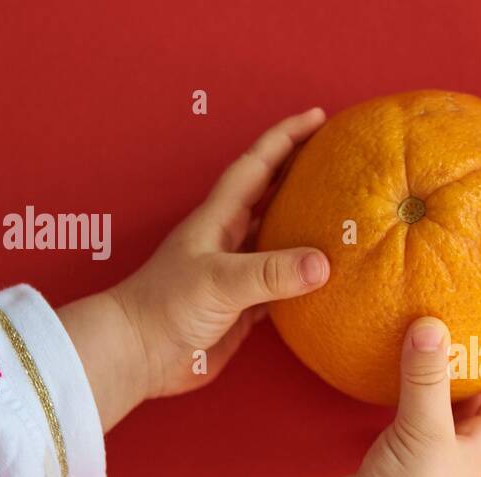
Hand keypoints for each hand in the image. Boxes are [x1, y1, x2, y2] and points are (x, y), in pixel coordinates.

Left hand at [59, 107, 329, 430]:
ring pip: (279, 239)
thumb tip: (324, 263)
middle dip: (302, 172)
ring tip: (343, 214)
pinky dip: (305, 277)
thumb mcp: (220, 282)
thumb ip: (271, 272)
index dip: (286, 138)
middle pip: (272, 195)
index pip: (257, 166)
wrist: (138, 355)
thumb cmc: (165, 307)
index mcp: (219, 219)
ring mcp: (237, 273)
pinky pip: (283, 284)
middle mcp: (230, 239)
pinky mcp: (243, 306)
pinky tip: (327, 277)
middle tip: (339, 157)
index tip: (318, 117)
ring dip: (307, 225)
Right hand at [310, 318, 480, 476]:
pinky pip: (404, 415)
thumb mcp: (425, 431)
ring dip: (443, 379)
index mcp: (478, 446)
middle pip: (480, 404)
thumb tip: (431, 325)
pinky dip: (404, 391)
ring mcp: (423, 456)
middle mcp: (456, 450)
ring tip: (440, 342)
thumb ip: (426, 378)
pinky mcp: (390, 458)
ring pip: (441, 408)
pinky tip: (393, 372)